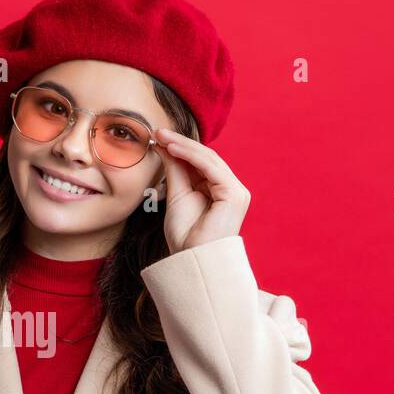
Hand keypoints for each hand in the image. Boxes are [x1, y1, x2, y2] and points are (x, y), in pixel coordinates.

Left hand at [153, 126, 250, 252]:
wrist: (190, 261)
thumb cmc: (185, 237)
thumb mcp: (177, 196)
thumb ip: (175, 171)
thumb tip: (166, 146)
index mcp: (220, 191)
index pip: (201, 162)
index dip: (180, 148)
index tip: (158, 137)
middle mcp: (231, 189)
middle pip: (205, 158)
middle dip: (180, 143)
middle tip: (157, 132)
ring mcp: (236, 192)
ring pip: (208, 159)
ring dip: (183, 146)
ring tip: (161, 137)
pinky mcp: (234, 195)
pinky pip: (211, 168)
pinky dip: (191, 156)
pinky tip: (172, 149)